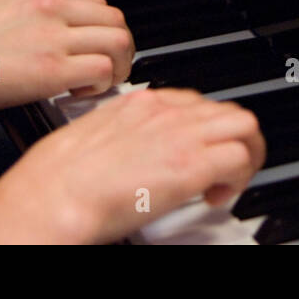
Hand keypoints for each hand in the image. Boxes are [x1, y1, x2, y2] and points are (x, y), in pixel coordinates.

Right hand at [0, 0, 133, 112]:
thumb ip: (30, 16)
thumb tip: (50, 34)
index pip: (94, 2)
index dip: (101, 27)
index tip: (95, 44)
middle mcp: (52, 6)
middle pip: (115, 18)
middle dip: (120, 45)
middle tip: (112, 65)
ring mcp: (55, 36)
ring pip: (119, 41)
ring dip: (120, 64)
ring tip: (104, 80)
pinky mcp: (53, 68)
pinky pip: (105, 69)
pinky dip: (104, 83)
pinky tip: (82, 91)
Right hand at [0, 88, 263, 243]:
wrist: (54, 194)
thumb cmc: (58, 177)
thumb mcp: (92, 138)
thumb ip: (120, 138)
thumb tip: (127, 158)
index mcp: (140, 103)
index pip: (194, 102)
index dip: (203, 130)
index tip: (196, 152)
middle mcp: (166, 112)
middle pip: (227, 110)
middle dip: (233, 140)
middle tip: (221, 170)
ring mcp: (182, 135)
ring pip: (245, 126)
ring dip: (245, 155)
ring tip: (226, 182)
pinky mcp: (192, 164)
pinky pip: (241, 158)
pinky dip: (240, 178)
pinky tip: (216, 196)